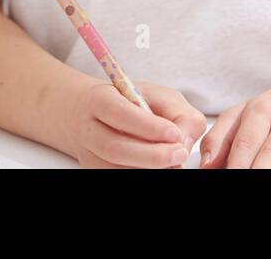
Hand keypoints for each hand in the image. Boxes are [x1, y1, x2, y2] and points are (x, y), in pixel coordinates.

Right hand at [67, 79, 206, 169]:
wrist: (100, 116)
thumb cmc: (135, 103)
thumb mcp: (158, 95)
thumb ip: (176, 112)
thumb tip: (183, 141)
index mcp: (100, 99)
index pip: (120, 113)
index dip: (148, 127)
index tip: (174, 134)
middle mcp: (88, 128)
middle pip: (114, 148)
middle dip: (151, 155)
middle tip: (179, 154)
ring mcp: (88, 153)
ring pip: (114, 169)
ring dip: (147, 169)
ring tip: (172, 162)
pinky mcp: (94, 169)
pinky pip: (115, 175)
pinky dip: (139, 173)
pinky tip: (158, 168)